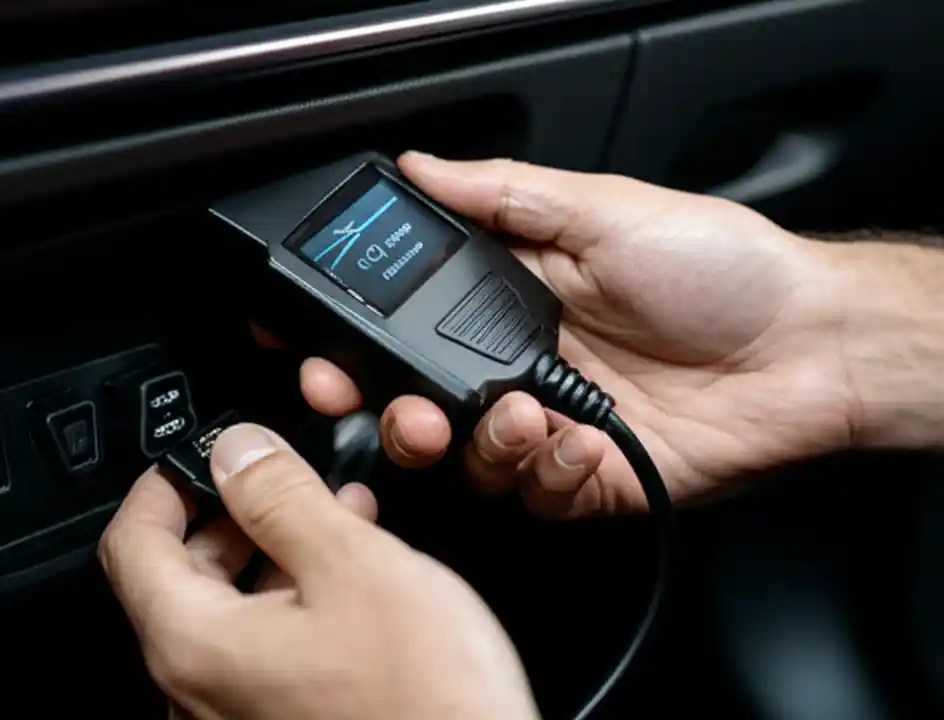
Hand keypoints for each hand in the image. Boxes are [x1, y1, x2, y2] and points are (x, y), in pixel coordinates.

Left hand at [99, 423, 539, 719]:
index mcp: (195, 645)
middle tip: (278, 479)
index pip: (131, 542)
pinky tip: (345, 583)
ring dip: (267, 556)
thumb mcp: (354, 565)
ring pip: (224, 617)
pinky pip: (257, 655)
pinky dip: (287, 604)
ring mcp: (232, 719)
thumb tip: (234, 449)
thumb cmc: (424, 705)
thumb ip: (280, 496)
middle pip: (175, 579)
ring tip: (332, 520)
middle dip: (229, 516)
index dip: (163, 484)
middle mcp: (196, 694)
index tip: (199, 453)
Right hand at [299, 152, 858, 514]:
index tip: (321, 351)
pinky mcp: (590, 479)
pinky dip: (548, 472)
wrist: (807, 345)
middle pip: (421, 407)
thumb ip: (501, 197)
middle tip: (402, 410)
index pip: (409, 327)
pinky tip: (582, 440)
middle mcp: (522, 366)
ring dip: (482, 445)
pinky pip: (535, 496)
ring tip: (525, 416)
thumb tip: (422, 167)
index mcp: (512, 301)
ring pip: (468, 462)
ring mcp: (553, 427)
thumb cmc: (718, 268)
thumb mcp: (601, 209)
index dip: (358, 343)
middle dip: (393, 414)